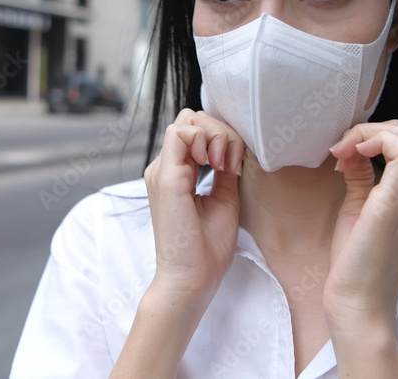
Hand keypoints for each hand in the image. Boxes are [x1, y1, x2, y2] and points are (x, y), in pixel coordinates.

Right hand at [143, 109, 245, 305]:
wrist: (193, 278)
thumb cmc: (207, 248)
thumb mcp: (223, 199)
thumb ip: (224, 172)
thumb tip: (234, 149)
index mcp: (176, 173)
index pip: (195, 129)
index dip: (221, 136)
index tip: (235, 166)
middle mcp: (164, 168)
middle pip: (192, 119)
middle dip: (221, 131)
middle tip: (232, 163)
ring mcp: (162, 171)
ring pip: (188, 121)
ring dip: (216, 134)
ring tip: (225, 165)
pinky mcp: (166, 177)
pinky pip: (180, 132)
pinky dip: (205, 139)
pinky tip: (217, 165)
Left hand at [323, 120, 397, 332]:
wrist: (358, 304)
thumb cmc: (356, 264)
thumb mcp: (359, 209)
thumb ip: (362, 176)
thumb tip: (352, 149)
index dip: (370, 138)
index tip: (341, 155)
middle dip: (366, 131)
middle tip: (338, 151)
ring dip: (366, 133)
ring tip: (340, 152)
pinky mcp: (397, 203)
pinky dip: (373, 141)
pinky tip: (348, 155)